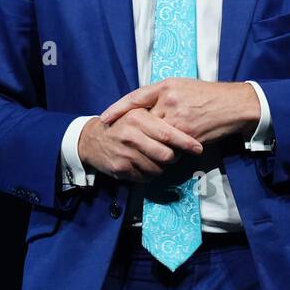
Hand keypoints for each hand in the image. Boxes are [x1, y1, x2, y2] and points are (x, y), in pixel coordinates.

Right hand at [75, 109, 203, 182]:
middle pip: (166, 155)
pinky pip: (146, 177)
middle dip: (175, 157)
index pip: (167, 133)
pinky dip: (150, 174)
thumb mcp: (136, 112)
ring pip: (158, 168)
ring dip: (163, 167)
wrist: (92, 140)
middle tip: (175, 155)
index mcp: (137, 118)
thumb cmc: (121, 124)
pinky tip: (146, 165)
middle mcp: (131, 135)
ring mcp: (125, 153)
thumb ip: (157, 117)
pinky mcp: (121, 169)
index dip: (185, 142)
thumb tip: (185, 126)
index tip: (198, 147)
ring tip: (158, 159)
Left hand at [98, 78, 259, 147]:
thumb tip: (142, 108)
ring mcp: (179, 119)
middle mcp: (170, 101)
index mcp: (166, 86)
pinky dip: (167, 150)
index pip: (135, 98)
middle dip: (133, 131)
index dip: (118, 108)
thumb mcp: (182, 86)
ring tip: (141, 149)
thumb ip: (162, 95)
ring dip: (150, 144)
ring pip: (155, 136)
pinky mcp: (188, 135)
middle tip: (118, 139)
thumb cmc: (207, 94)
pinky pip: (170, 146)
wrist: (234, 105)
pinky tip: (166, 152)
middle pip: (142, 120)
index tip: (104, 118)